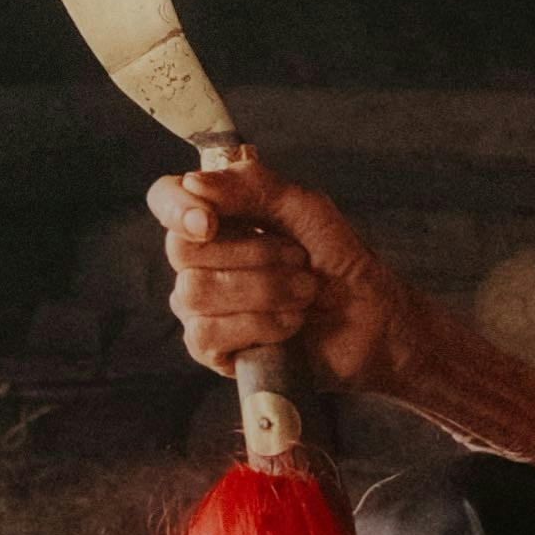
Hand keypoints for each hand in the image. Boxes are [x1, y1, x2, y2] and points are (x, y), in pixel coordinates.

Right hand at [145, 163, 409, 394]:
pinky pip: (207, 333)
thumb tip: (195, 184)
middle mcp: (200, 260)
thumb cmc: (337, 259)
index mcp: (217, 218)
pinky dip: (259, 324)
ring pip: (195, 292)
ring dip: (265, 289)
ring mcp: (202, 307)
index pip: (165, 198)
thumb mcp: (304, 207)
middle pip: (181, 250)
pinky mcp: (212, 349)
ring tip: (303, 292)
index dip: (176, 207)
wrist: (369, 319)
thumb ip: (252, 186)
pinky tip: (290, 323)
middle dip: (252, 253)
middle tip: (298, 259)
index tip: (209, 221)